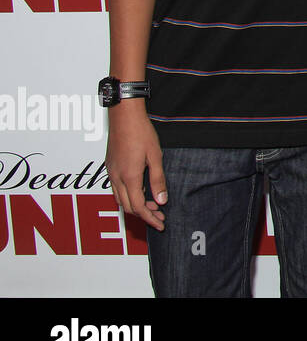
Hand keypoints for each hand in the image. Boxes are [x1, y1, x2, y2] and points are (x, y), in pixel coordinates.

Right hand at [106, 100, 167, 229]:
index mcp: (129, 177)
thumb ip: (158, 180)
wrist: (123, 116)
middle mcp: (116, 178)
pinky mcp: (110, 167)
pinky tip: (140, 192)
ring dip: (135, 206)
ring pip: (120, 199)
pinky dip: (128, 196)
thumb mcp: (155, 156)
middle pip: (127, 207)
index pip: (138, 207)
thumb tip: (161, 201)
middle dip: (144, 215)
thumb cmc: (141, 133)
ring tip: (153, 206)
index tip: (161, 224)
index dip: (150, 218)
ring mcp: (111, 172)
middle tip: (160, 216)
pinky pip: (116, 189)